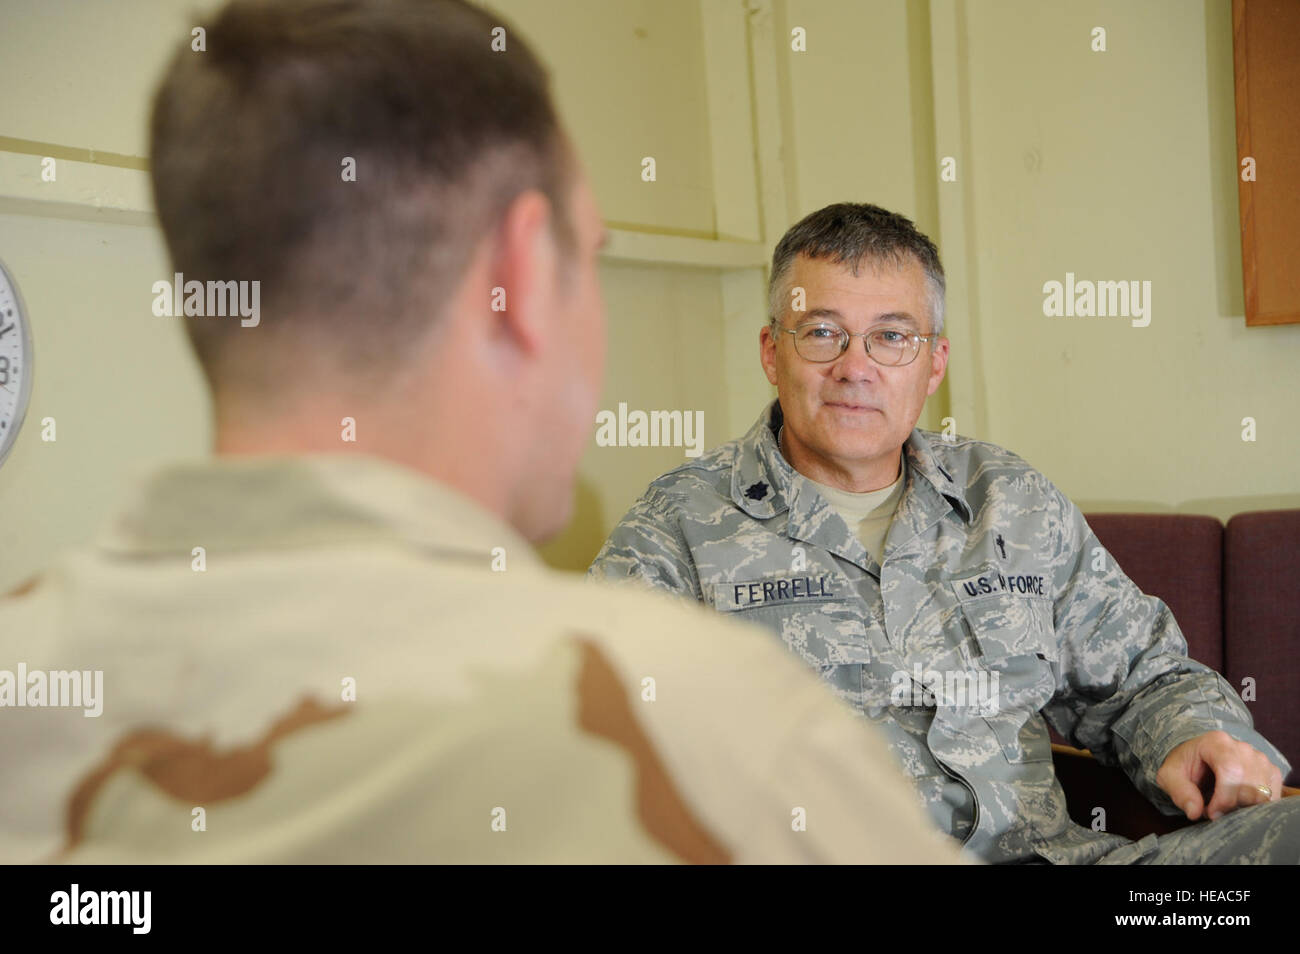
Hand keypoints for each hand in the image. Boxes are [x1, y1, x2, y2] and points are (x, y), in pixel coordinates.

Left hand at [1157, 730, 1282, 820]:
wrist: (1196, 757)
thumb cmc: (1183, 766)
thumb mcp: (1170, 776)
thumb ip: (1180, 792)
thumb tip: (1194, 812)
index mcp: (1215, 742)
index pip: (1232, 770)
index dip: (1224, 798)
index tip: (1211, 812)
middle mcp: (1241, 747)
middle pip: (1250, 784)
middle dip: (1233, 805)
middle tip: (1216, 810)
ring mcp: (1259, 757)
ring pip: (1264, 792)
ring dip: (1245, 807)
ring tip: (1226, 805)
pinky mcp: (1269, 770)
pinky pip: (1273, 793)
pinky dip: (1259, 805)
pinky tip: (1240, 804)